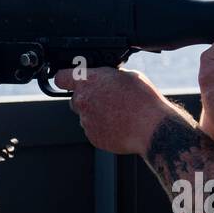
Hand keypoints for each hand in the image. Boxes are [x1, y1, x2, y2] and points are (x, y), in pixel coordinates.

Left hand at [52, 66, 180, 155]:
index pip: (61, 77)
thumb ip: (108, 77)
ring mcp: (86, 121)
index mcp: (88, 81)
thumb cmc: (143, 100)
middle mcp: (82, 100)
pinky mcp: (92, 137)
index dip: (65, 78)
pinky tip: (119, 125)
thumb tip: (105, 79)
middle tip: (107, 100)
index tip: (68, 81)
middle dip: (87, 99)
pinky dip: (102, 128)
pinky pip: (93, 130)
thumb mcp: (127, 75)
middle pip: (75, 99)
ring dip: (96, 114)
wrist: (152, 128)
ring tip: (118, 114)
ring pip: (85, 116)